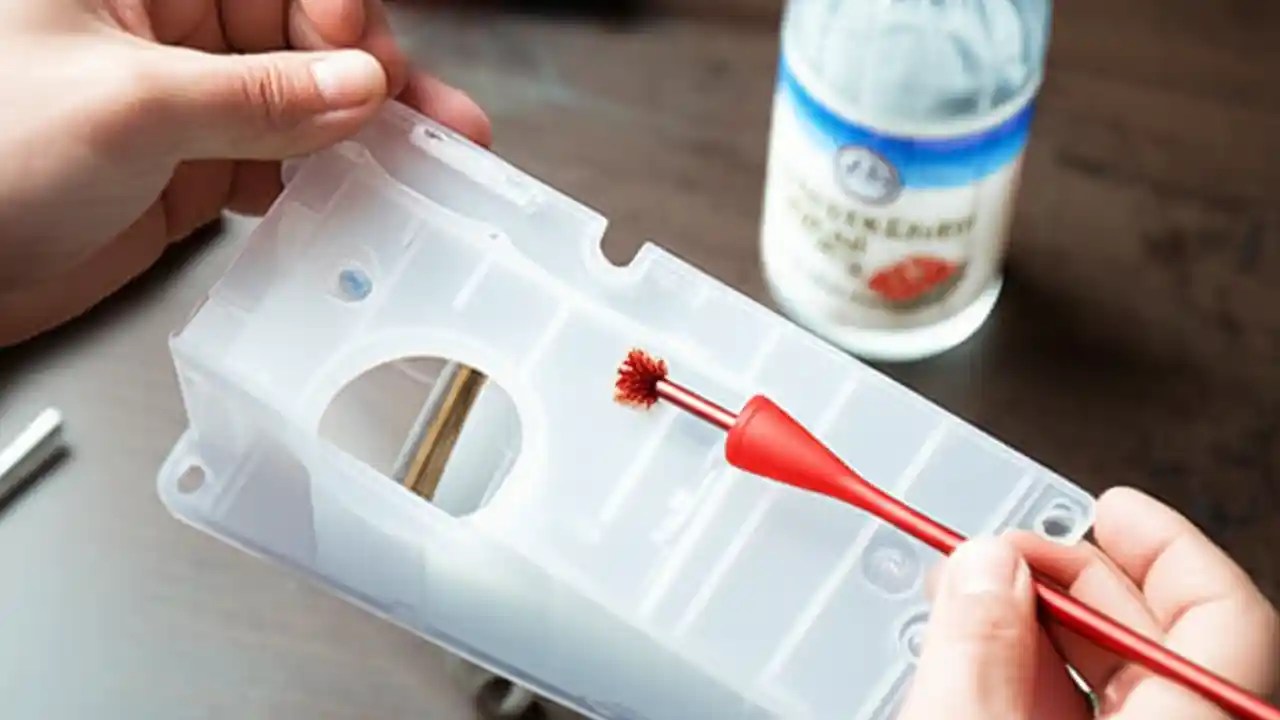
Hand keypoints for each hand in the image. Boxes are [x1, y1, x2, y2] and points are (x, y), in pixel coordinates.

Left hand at [0, 0, 489, 345]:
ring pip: (302, 107)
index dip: (329, 8)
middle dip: (370, 76)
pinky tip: (365, 199)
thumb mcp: (130, 109)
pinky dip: (326, 187)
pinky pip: (282, 168)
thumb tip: (355, 87)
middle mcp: (167, 33)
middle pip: (301, 38)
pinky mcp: (193, 171)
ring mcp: (186, 105)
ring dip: (368, 136)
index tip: (358, 54)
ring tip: (435, 158)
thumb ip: (256, 99)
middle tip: (426, 116)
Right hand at [898, 487, 1279, 718]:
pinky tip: (972, 662)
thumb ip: (976, 648)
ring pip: (1119, 686)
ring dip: (1041, 629)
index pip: (1223, 617)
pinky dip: (1027, 682)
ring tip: (968, 599)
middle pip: (1161, 642)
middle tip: (1000, 552)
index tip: (1110, 506)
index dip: (1169, 546)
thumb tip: (984, 564)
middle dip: (1077, 580)